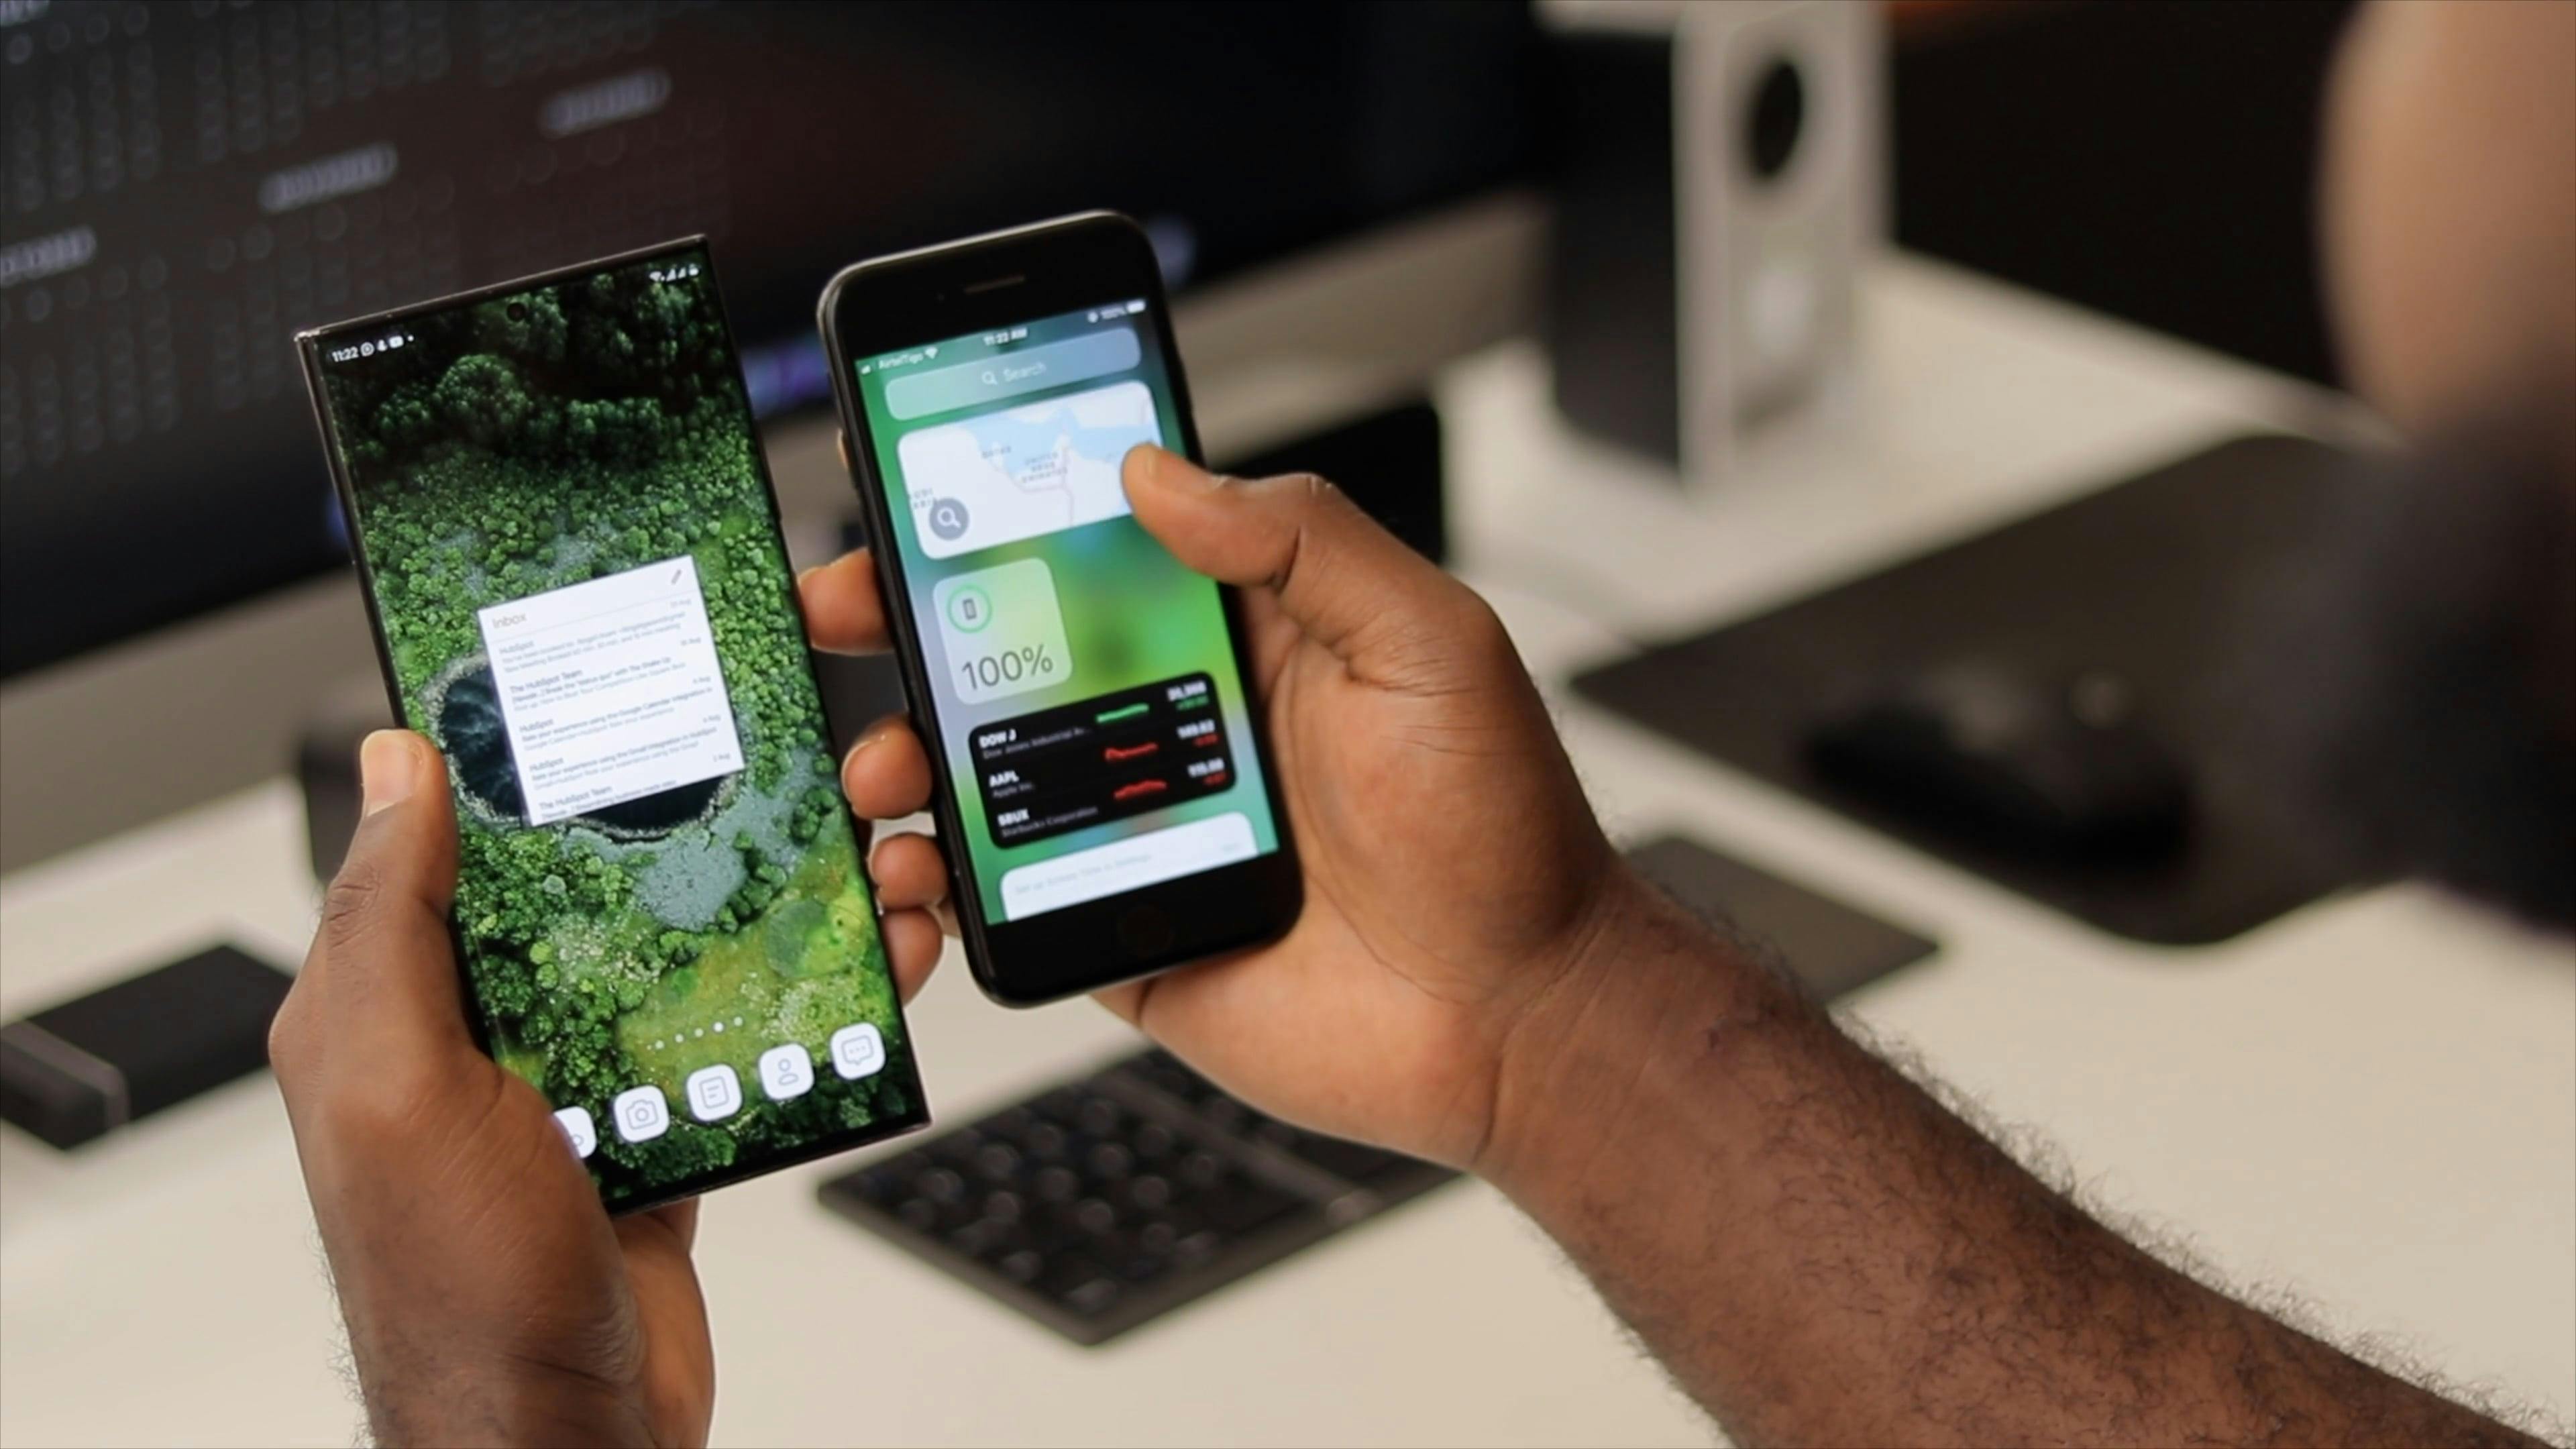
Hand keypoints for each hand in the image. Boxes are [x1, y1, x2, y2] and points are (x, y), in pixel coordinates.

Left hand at [270, 731, 941, 1445]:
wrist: (563, 1436)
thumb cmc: (457, 1288)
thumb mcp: (400, 1088)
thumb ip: (389, 928)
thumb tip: (397, 766)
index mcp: (393, 1005)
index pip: (446, 843)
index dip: (513, 762)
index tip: (596, 687)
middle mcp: (480, 1032)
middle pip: (587, 884)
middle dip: (684, 825)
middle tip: (777, 768)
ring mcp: (576, 1080)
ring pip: (679, 951)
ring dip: (771, 909)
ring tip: (859, 871)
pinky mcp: (659, 1126)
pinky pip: (733, 1033)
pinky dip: (804, 999)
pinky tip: (863, 966)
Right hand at [804, 445, 1635, 1166]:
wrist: (1520, 1016)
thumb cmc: (1500, 831)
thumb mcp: (1426, 642)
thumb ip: (1301, 538)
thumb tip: (1156, 469)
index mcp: (1240, 635)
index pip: (1094, 548)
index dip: (994, 512)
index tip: (903, 482)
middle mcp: (1176, 723)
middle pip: (1006, 658)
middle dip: (903, 628)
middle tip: (839, 610)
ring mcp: (1140, 830)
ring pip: (980, 780)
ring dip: (901, 760)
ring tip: (883, 770)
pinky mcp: (1120, 933)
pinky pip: (1000, 907)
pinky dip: (931, 894)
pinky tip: (914, 882)